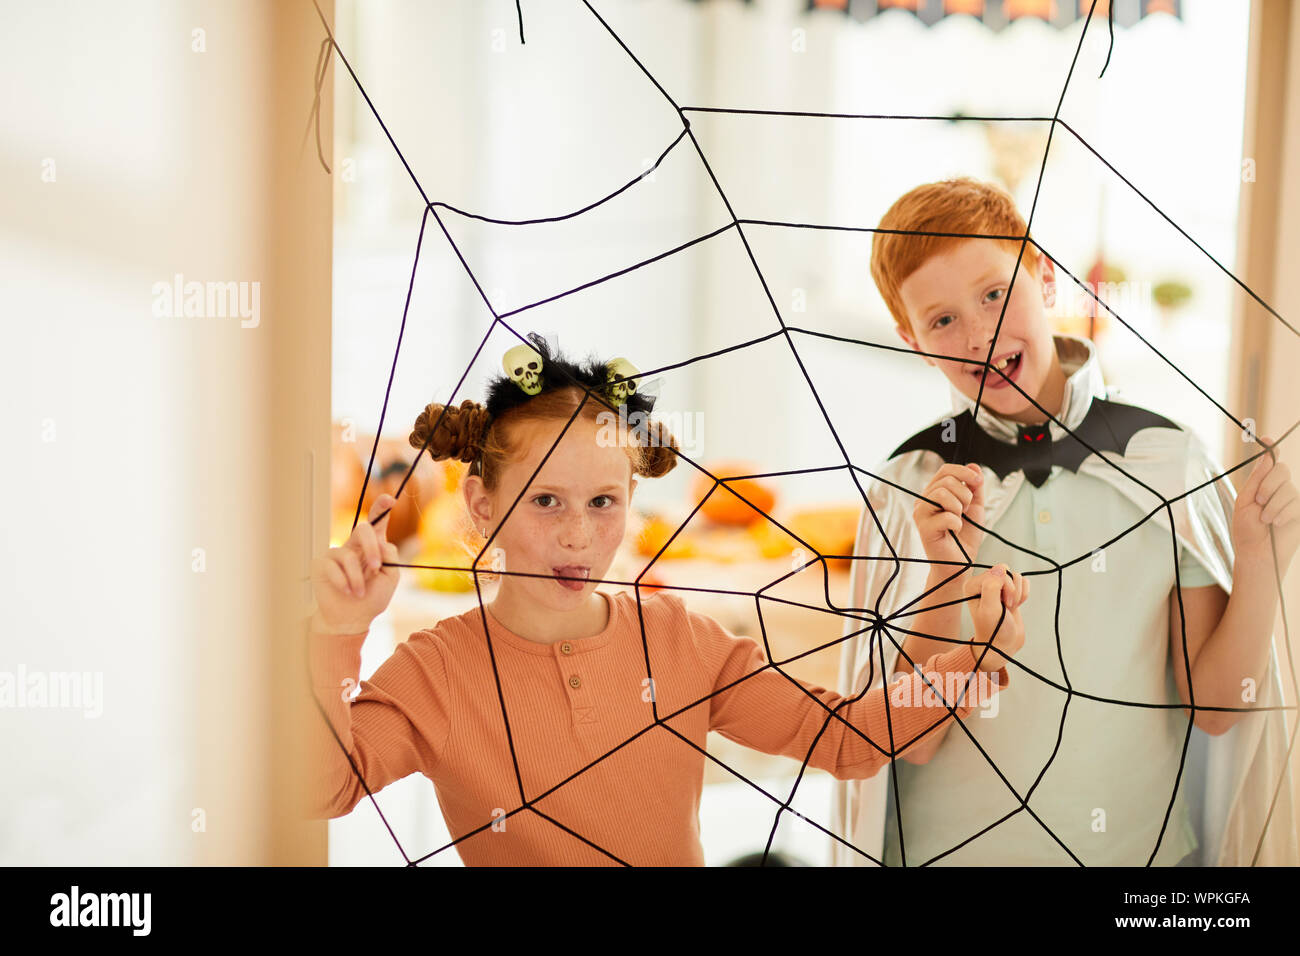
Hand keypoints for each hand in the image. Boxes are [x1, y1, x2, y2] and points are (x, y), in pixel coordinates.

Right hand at [310, 493, 400, 634]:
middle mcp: (354, 547)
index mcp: (373, 547)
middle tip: (376, 567)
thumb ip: (390, 557)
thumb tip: (382, 542)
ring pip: (348, 555)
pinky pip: (332, 566)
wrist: (351, 619)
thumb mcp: (390, 578)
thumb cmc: (371, 599)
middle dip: (371, 547)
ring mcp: (336, 554)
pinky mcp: (321, 564)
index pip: (377, 524)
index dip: (382, 509)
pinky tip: (347, 592)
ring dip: (357, 578)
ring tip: (359, 593)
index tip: (390, 500)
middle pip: (363, 529)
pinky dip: (343, 582)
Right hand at [915, 462, 985, 567]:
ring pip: (943, 494)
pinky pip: (945, 516)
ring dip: (960, 508)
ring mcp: (921, 514)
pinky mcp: (923, 528)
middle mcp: (923, 501)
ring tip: (960, 520)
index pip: (945, 470)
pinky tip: (954, 531)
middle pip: (946, 480)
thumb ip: (974, 487)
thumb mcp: (975, 507)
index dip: (964, 472)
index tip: (978, 481)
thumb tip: (974, 465)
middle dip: (965, 495)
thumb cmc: (965, 537)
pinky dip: (957, 524)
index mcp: (934, 493)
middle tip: (966, 511)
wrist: (960, 564)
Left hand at [963, 563, 1027, 671]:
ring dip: (1018, 594)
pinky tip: (1015, 606)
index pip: (997, 572)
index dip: (1006, 588)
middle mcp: (982, 583)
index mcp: (972, 584)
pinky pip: (1023, 582)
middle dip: (1012, 590)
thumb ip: (992, 587)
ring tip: (1010, 608)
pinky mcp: (1008, 590)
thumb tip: (1000, 568)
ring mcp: (996, 586)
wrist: (1003, 645)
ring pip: (1016, 577)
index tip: (1003, 605)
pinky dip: (1024, 595)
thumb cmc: (994, 630)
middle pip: (1007, 572)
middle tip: (1006, 607)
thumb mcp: (990, 609)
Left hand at [1233, 437, 1299, 575]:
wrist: (1256, 552)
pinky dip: (1284, 512)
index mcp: (1263, 484)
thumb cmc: (1247, 529)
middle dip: (1268, 484)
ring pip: (1289, 488)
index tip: (1266, 438)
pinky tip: (1277, 523)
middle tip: (1259, 501)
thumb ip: (1257, 479)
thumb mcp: (1246, 501)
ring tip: (1265, 519)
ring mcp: (1293, 499)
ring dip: (1273, 505)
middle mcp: (1280, 488)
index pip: (1271, 462)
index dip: (1271, 449)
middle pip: (1282, 470)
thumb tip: (1266, 455)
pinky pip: (1297, 502)